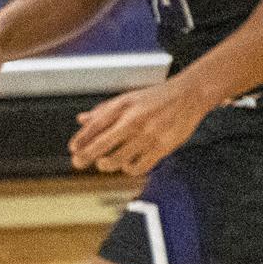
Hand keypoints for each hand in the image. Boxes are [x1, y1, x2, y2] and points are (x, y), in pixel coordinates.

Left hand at [67, 78, 216, 175]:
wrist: (189, 95)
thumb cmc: (157, 97)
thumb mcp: (128, 98)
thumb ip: (104, 110)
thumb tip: (81, 120)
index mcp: (123, 106)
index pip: (96, 125)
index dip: (81, 139)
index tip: (73, 149)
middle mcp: (134, 120)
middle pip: (103, 143)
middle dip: (87, 155)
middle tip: (78, 162)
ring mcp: (148, 135)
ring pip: (119, 158)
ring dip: (107, 164)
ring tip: (105, 163)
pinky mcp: (163, 147)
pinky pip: (140, 166)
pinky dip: (130, 169)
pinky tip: (128, 165)